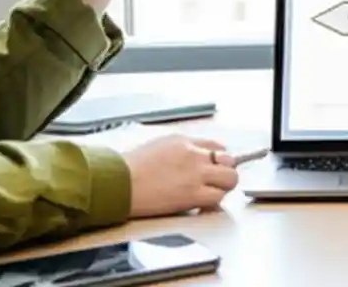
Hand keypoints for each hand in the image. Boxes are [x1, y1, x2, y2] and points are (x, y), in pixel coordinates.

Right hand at [123, 134, 238, 217]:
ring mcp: (195, 173)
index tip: (217, 167)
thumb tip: (193, 160)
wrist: (118, 183)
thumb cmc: (128, 169)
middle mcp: (193, 154)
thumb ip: (180, 151)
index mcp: (183, 141)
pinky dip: (213, 203)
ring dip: (222, 188)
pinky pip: (217, 197)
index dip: (220, 159)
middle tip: (214, 183)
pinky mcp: (192, 193)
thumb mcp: (157, 147)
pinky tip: (201, 205)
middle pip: (230, 160)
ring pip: (230, 178)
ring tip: (209, 194)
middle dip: (225, 172)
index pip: (217, 147)